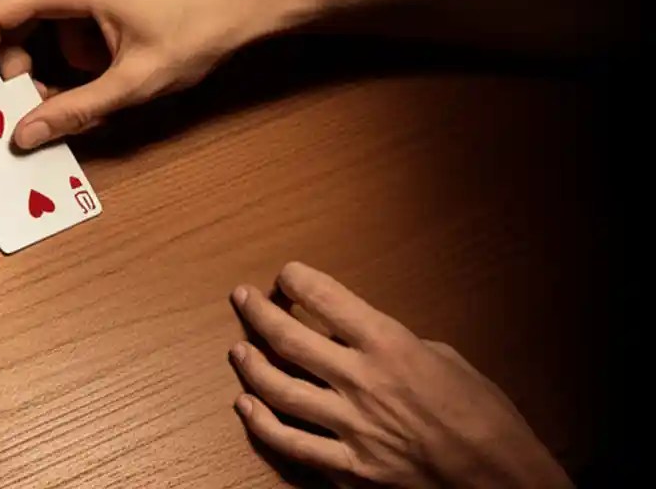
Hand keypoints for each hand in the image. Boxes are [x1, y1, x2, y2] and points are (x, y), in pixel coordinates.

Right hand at [0, 0, 317, 148]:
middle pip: (10, 26)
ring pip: (35, 31)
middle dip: (15, 75)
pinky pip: (58, 27)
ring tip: (75, 101)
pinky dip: (66, 59)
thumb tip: (25, 135)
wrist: (244, 2)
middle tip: (35, 113)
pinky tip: (97, 80)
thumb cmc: (198, 29)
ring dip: (44, 71)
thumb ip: (74, 110)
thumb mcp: (133, 82)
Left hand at [230, 262, 571, 487]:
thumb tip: (361, 336)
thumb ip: (395, 344)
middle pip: (289, 337)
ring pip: (278, 388)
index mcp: (390, 346)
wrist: (503, 483)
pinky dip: (261, 422)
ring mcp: (351, 427)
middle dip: (257, 312)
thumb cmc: (486, 418)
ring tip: (239, 350)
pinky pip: (291, 443)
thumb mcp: (446, 359)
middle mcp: (363, 381)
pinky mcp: (349, 468)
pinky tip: (246, 406)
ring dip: (251, 365)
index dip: (296, 280)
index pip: (325, 298)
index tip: (286, 275)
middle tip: (243, 298)